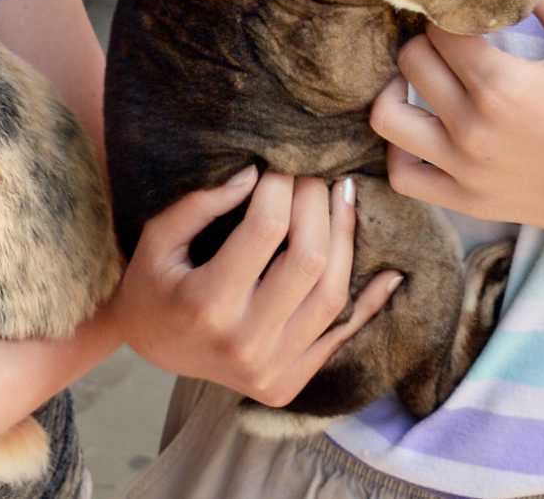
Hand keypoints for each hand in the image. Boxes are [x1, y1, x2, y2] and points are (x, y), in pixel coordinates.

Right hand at [113, 167, 401, 406]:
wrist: (153, 349)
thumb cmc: (153, 284)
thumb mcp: (157, 239)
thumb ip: (200, 203)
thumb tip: (255, 172)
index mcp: (206, 304)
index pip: (265, 230)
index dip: (280, 187)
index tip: (282, 162)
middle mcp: (244, 342)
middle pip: (308, 260)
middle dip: (317, 203)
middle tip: (315, 173)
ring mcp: (272, 368)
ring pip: (332, 295)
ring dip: (345, 238)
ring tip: (343, 196)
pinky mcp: (290, 382)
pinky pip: (342, 334)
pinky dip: (370, 301)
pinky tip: (389, 271)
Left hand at [371, 0, 543, 241]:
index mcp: (500, 84)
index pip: (439, 28)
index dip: (449, 10)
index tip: (463, 6)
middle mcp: (472, 129)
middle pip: (411, 62)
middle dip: (426, 40)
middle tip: (449, 37)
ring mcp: (464, 170)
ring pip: (387, 118)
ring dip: (397, 89)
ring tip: (424, 78)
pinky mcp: (467, 201)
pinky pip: (402, 176)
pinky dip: (400, 150)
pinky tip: (425, 128)